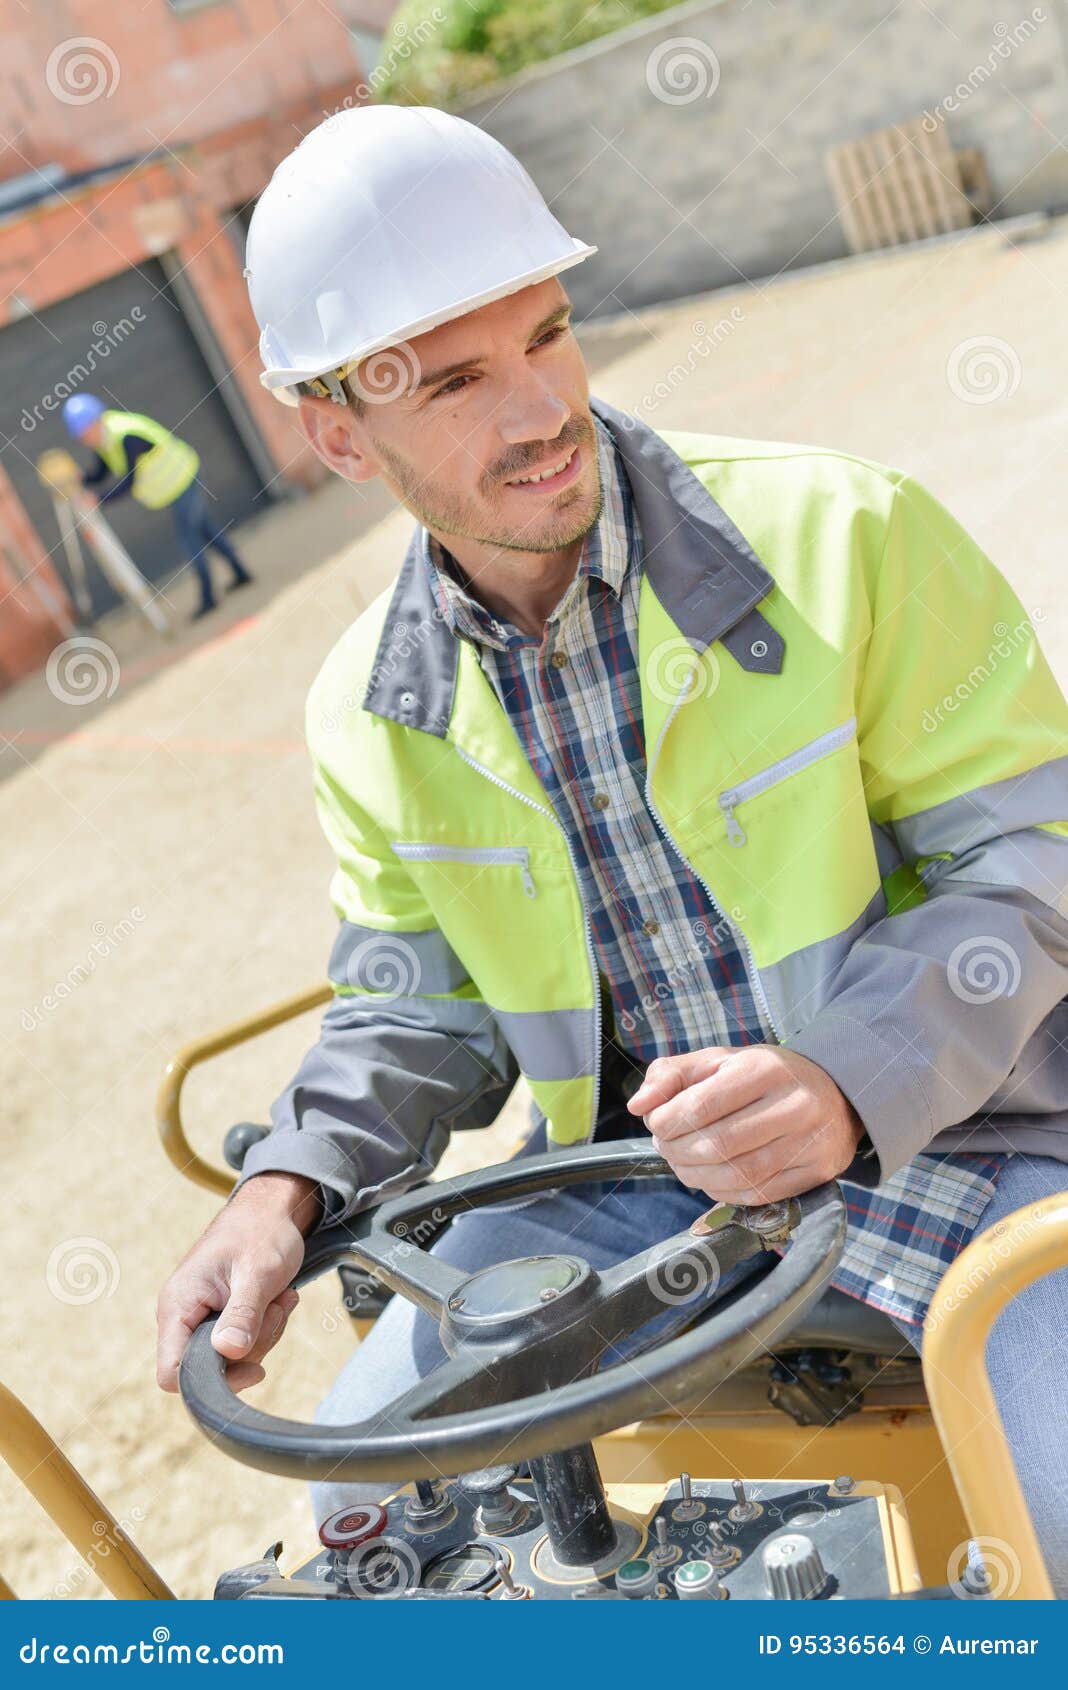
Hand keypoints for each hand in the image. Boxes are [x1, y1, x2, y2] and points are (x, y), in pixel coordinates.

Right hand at [156, 1172, 319, 1393]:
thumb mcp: (258, 1272)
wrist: (270, 1211)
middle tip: (274, 1308)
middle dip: (252, 1346)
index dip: (209, 1382)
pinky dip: (266, 1326)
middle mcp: (182, 1317)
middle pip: (210, 1369)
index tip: (253, 1366)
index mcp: (178, 1305)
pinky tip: (278, 1299)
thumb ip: (242, 1313)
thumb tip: (228, 1353)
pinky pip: (243, 1343)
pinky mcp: (219, 1319)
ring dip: (265, 1333)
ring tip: (278, 1296)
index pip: (172, 1372)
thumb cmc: (260, 1232)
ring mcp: (201, 1319)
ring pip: (231, 1358)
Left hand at [627, 1045, 863, 1204]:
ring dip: (695, 1176)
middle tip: (666, 1146)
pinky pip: (758, 1195)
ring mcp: (810, 1142)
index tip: (656, 1123)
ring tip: (683, 1163)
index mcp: (764, 1069)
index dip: (666, 1122)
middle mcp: (793, 1105)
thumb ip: (672, 1075)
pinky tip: (710, 1178)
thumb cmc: (765, 1075)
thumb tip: (639, 1105)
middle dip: (677, 1151)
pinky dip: (722, 1192)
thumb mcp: (718, 1061)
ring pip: (737, 1175)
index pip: (701, 1105)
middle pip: (717, 1145)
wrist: (836, 1090)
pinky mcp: (818, 1172)